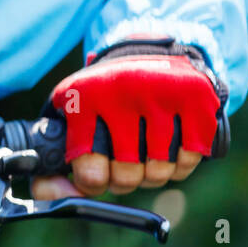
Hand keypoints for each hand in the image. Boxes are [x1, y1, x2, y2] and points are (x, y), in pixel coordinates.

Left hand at [31, 34, 225, 200]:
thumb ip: (54, 156)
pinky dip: (180, 163)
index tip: (93, 176)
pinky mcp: (195, 99)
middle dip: (123, 182)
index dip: (91, 181)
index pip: (87, 165)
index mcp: (84, 95)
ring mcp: (161, 94)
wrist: (150, 52)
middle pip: (126, 174)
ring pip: (159, 171)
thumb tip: (52, 194)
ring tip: (144, 159)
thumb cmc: (105, 95)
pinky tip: (170, 148)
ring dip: (152, 175)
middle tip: (121, 170)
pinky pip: (189, 158)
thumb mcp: (70, 112)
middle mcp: (121, 91)